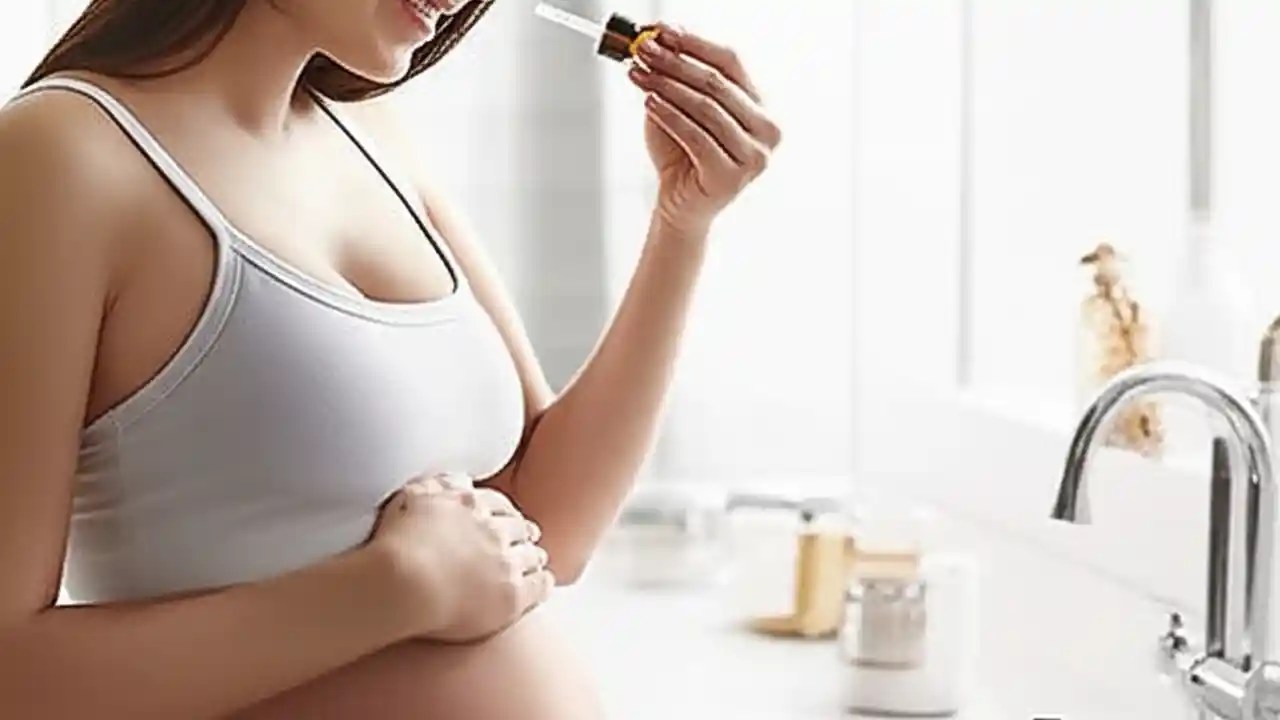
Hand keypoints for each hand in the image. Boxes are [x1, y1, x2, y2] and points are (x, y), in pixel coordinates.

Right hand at [367, 474, 551, 642]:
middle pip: (519, 529)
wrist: (401, 584)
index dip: (504, 514)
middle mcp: (494, 529)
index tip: (506, 521)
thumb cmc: (394, 545)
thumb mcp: (410, 498)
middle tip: (524, 541)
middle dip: (522, 535)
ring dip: (532, 558)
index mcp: (470, 504)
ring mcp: (506, 562)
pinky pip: (540, 584)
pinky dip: (542, 582)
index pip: (499, 505)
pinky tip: (541, 584)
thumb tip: (460, 482)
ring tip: (533, 565)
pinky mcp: (513, 595)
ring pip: (533, 556)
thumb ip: (436, 486)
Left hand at [627, 22, 782, 237]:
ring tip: (640, 75)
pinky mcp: (732, 177)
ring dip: (668, 86)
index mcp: (760, 108)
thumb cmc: (681, 156)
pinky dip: (669, 116)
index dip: (695, 44)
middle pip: (717, 84)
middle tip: (644, 50)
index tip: (662, 32)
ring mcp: (755, 157)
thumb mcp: (678, 108)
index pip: (731, 63)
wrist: (678, 205)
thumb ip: (675, 76)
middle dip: (675, 63)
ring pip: (706, 108)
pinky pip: (697, 137)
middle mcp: (767, 131)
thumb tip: (660, 37)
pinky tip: (649, 102)